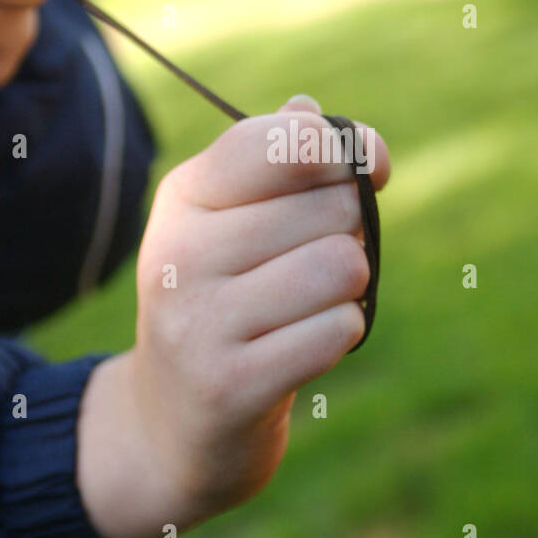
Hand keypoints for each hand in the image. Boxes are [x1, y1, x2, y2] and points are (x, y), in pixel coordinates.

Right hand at [76, 96, 390, 537]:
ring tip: (306, 308)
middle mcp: (179, 252)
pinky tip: (302, 348)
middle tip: (305, 269)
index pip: (283, 140)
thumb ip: (278, 160)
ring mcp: (197, 321)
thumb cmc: (224, 302)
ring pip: (341, 266)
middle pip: (333, 205)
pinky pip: (336, 330)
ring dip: (348, 289)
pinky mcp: (229, 385)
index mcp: (185, 195)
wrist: (170, 424)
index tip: (367, 170)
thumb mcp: (234, 222)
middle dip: (346, 234)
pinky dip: (339, 335)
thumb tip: (313, 113)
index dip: (347, 150)